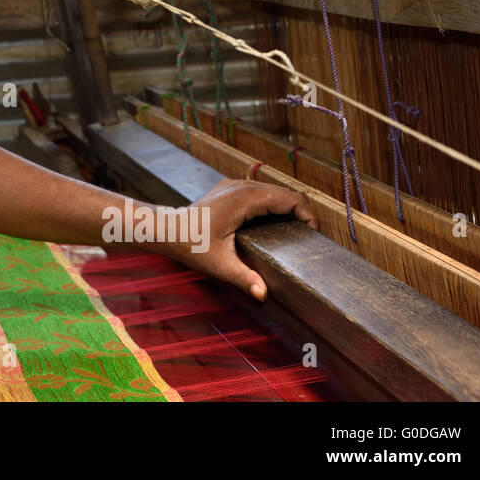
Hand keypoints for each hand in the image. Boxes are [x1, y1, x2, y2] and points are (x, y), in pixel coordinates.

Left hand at [168, 179, 317, 300]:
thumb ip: (244, 278)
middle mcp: (243, 185)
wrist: (168, 230)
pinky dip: (271, 205)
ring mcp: (235, 184)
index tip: (312, 235)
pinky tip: (271, 224)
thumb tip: (263, 294)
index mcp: (246, 198)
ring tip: (293, 232)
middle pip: (284, 192)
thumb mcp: (221, 264)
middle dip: (300, 212)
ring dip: (286, 207)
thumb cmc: (192, 244)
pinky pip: (259, 192)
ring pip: (272, 190)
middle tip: (306, 237)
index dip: (307, 214)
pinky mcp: (230, 188)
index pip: (290, 198)